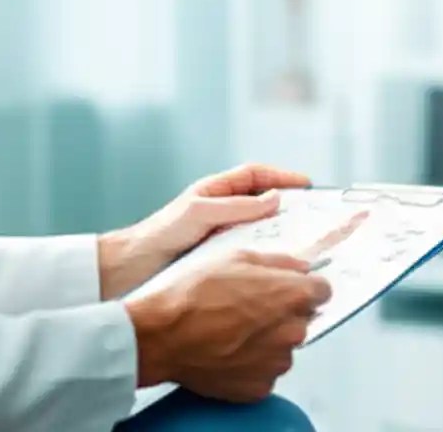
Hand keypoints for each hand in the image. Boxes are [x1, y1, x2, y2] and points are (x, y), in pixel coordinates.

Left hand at [99, 163, 310, 297]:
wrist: (130, 268)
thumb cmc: (160, 235)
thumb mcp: (200, 214)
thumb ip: (237, 206)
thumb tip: (274, 198)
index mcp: (215, 191)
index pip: (255, 175)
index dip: (281, 176)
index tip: (306, 185)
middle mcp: (221, 209)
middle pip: (262, 199)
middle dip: (287, 202)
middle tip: (312, 212)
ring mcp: (220, 232)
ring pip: (259, 225)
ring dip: (280, 230)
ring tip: (302, 238)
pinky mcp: (219, 255)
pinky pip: (250, 247)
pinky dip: (266, 251)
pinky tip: (277, 262)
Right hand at [127, 249, 329, 402]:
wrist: (163, 336)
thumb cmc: (196, 294)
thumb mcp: (238, 258)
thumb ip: (279, 262)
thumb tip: (300, 267)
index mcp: (294, 296)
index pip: (322, 291)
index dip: (302, 288)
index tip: (286, 290)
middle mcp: (294, 331)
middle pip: (301, 320)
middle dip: (282, 314)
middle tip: (248, 310)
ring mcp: (278, 362)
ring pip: (283, 347)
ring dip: (268, 341)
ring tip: (233, 333)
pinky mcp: (260, 386)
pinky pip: (265, 371)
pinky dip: (252, 364)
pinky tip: (228, 352)